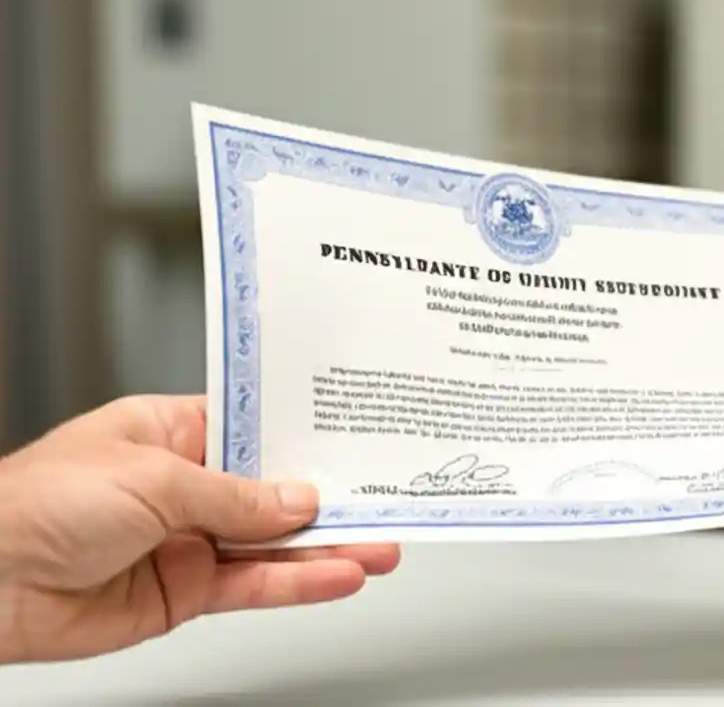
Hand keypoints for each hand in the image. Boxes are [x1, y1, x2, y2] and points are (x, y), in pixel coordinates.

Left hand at [0, 395, 399, 663]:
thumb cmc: (37, 503)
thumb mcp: (154, 478)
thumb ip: (237, 496)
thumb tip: (300, 500)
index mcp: (170, 431)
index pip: (256, 430)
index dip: (306, 436)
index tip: (357, 438)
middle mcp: (184, 485)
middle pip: (274, 491)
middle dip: (331, 496)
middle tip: (387, 498)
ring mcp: (188, 541)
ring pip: (274, 544)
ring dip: (328, 545)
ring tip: (383, 544)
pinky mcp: (186, 592)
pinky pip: (255, 586)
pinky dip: (299, 583)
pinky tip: (340, 575)